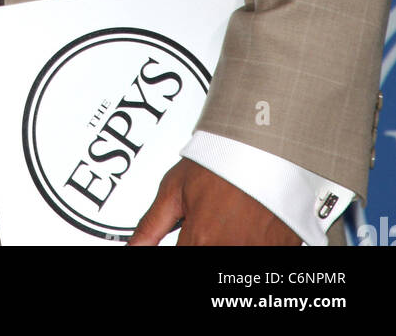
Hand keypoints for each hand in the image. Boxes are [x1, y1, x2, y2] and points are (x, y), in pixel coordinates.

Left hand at [127, 158, 302, 246]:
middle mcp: (228, 250)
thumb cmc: (220, 161)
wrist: (262, 144)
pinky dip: (251, 245)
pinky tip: (247, 228)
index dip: (182, 248)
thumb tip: (131, 247)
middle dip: (200, 244)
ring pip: (232, 269)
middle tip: (208, 226)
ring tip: (228, 224)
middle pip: (205, 261)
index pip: (180, 262)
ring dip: (226, 244)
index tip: (185, 242)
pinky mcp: (281, 249)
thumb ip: (150, 226)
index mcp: (200, 239)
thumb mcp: (175, 188)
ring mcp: (257, 251)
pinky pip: (261, 258)